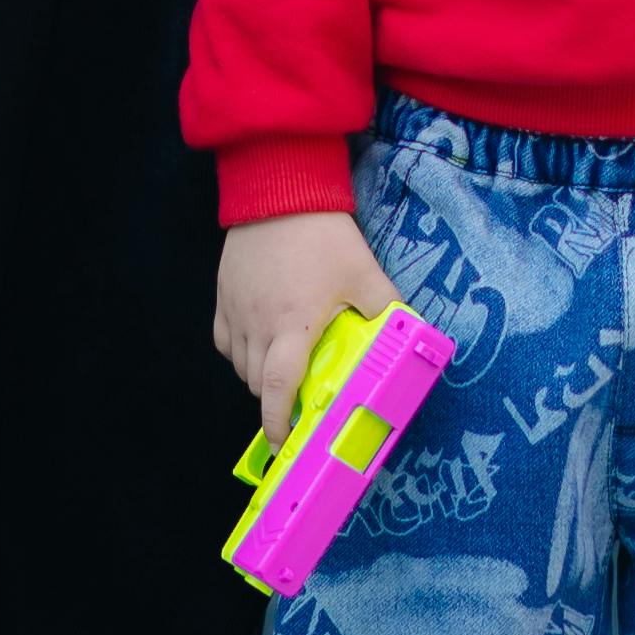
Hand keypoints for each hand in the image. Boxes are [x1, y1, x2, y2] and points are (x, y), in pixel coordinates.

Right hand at [213, 206, 388, 423]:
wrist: (279, 191)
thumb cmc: (322, 234)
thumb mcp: (364, 271)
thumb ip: (386, 306)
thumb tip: (412, 331)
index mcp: (293, 325)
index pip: (278, 387)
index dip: (277, 421)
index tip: (282, 444)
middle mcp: (258, 323)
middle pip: (258, 382)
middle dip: (276, 399)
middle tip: (299, 397)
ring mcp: (236, 309)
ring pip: (240, 364)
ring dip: (259, 376)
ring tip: (285, 367)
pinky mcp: (223, 295)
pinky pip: (224, 340)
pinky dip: (239, 352)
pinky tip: (259, 342)